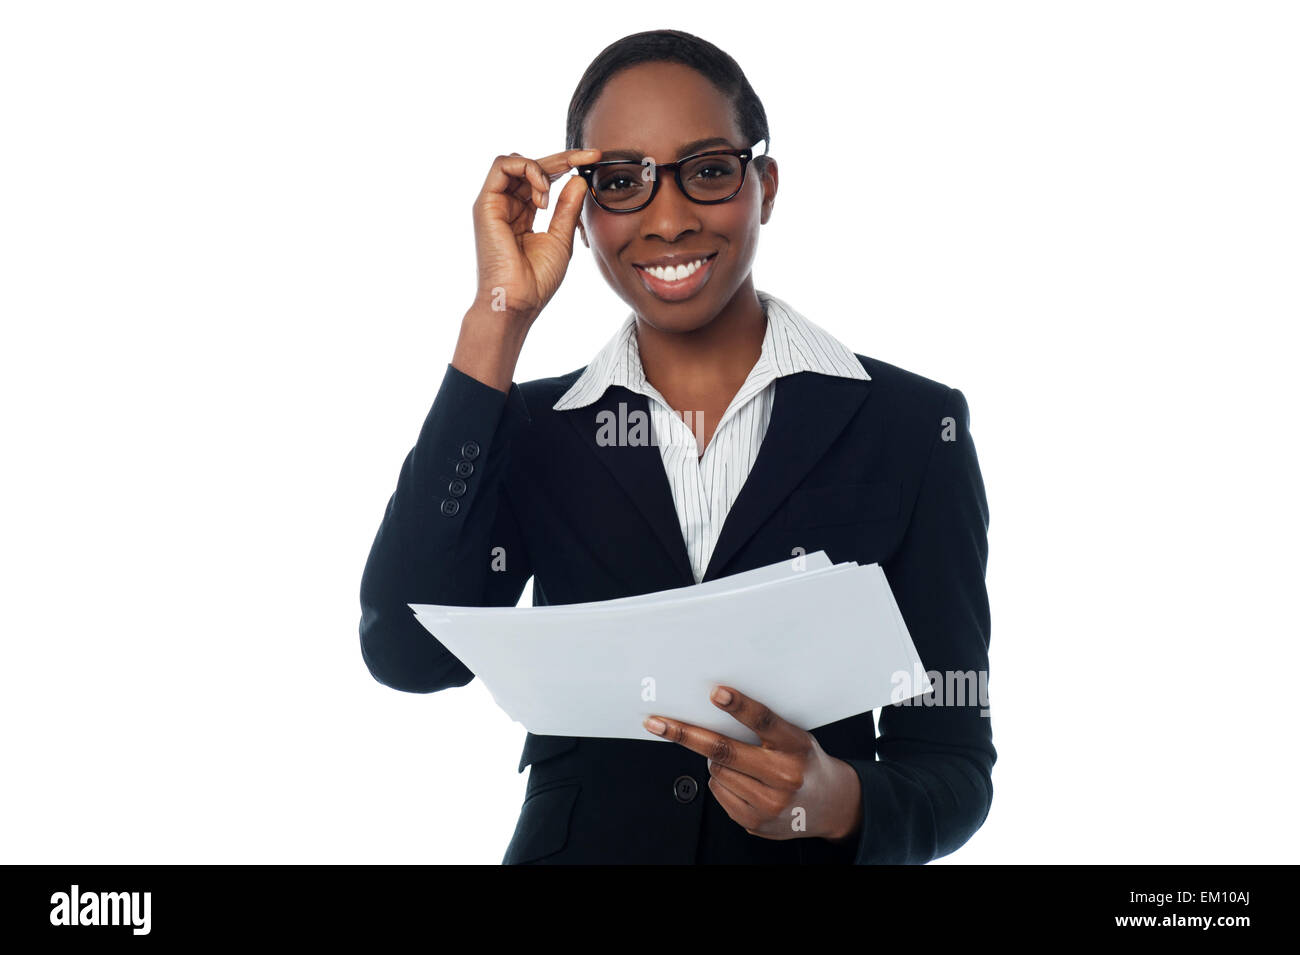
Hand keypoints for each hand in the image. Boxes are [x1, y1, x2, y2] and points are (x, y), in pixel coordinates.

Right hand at [469, 147, 601, 323]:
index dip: (567, 166)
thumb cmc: (537, 280)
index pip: (543, 179)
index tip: (594, 159)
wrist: (518, 301)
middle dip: (562, 158)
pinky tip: (541, 194)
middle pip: (531, 166)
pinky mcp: (485, 204)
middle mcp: (506, 205)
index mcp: (522, 214)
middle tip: (589, 156)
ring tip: (550, 195)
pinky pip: (502, 166)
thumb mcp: (561, 238)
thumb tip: (578, 179)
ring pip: (515, 161)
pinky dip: (527, 170)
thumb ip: (567, 208)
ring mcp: (494, 203)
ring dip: (541, 169)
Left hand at [643, 686, 862, 842]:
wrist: (831, 806)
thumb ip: (765, 728)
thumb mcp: (796, 738)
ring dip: (715, 761)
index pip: (764, 722)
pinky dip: (721, 781)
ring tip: (742, 762)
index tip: (717, 692)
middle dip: (685, 734)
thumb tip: (718, 707)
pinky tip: (743, 781)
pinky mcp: (755, 821)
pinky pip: (718, 792)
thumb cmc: (807, 763)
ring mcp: (769, 803)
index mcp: (795, 747)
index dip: (738, 706)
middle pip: (724, 751)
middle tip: (658, 723)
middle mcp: (784, 776)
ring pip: (716, 771)